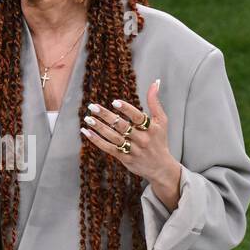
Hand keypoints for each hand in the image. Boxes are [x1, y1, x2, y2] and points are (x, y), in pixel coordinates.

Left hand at [80, 79, 183, 205]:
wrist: (160, 167)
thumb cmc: (159, 140)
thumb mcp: (162, 121)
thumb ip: (155, 102)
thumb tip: (155, 82)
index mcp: (151, 128)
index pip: (137, 117)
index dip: (127, 110)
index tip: (115, 102)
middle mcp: (141, 139)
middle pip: (122, 126)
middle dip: (106, 116)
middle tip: (92, 106)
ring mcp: (133, 150)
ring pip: (113, 137)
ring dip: (99, 127)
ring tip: (88, 118)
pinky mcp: (124, 158)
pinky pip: (108, 148)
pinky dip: (97, 140)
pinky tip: (86, 132)